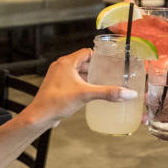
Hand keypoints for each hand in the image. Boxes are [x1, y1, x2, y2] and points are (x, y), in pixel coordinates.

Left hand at [23, 49, 137, 128]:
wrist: (40, 116)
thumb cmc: (56, 102)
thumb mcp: (86, 95)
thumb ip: (108, 93)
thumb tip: (127, 93)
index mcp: (66, 63)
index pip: (86, 52)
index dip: (98, 56)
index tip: (109, 61)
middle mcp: (61, 67)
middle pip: (82, 62)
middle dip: (95, 68)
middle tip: (107, 73)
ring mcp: (57, 77)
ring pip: (77, 73)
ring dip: (88, 77)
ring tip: (100, 83)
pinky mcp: (56, 87)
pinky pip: (71, 82)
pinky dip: (81, 84)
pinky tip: (88, 93)